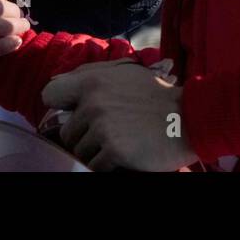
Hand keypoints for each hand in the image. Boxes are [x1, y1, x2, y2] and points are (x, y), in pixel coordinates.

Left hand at [41, 59, 196, 171]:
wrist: (189, 117)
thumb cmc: (156, 95)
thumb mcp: (123, 73)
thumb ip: (89, 75)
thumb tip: (57, 82)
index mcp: (91, 81)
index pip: (50, 94)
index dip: (59, 108)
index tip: (72, 115)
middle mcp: (92, 103)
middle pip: (67, 132)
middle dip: (83, 136)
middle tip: (108, 133)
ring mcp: (102, 127)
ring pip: (80, 151)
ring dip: (96, 151)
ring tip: (120, 142)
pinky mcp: (113, 150)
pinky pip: (95, 165)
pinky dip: (108, 164)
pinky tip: (126, 153)